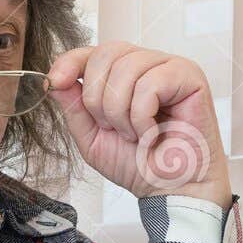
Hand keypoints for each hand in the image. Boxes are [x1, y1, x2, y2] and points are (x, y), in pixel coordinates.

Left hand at [47, 42, 231, 210]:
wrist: (170, 190)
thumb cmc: (139, 165)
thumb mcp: (93, 138)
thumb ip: (74, 108)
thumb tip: (54, 79)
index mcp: (125, 75)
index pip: (92, 52)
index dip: (70, 62)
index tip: (54, 81)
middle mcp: (148, 65)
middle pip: (106, 54)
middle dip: (97, 98)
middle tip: (112, 128)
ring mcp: (169, 67)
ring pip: (126, 69)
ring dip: (121, 112)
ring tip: (135, 135)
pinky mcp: (189, 76)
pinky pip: (150, 84)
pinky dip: (142, 116)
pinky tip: (151, 134)